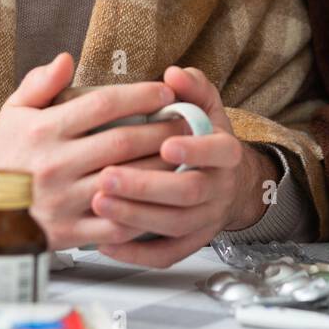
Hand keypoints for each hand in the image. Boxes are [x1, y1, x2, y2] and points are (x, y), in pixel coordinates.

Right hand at [0, 53, 187, 250]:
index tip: (164, 92)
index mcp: (44, 130)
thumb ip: (40, 83)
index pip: (102, 105)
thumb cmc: (4, 154)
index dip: (139, 96)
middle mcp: (55, 164)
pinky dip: (143, 210)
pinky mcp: (69, 232)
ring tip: (183, 154)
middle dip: (161, 129)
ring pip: (125, 180)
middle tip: (185, 122)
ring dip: (160, 167)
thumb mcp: (13, 112)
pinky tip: (162, 197)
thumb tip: (66, 58)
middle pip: (122, 142)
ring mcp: (63, 200)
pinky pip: (116, 222)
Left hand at [90, 66, 267, 267]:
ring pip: (174, 224)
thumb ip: (193, 87)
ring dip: (135, 216)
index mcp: (225, 152)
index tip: (166, 144)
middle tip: (109, 177)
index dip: (195, 150)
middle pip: (189, 192)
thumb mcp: (207, 108)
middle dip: (147, 186)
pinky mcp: (189, 242)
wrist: (229, 185)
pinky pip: (165, 255)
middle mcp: (219, 187)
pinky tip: (105, 241)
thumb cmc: (206, 140)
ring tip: (98, 202)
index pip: (219, 152)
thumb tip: (174, 74)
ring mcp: (205, 218)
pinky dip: (135, 252)